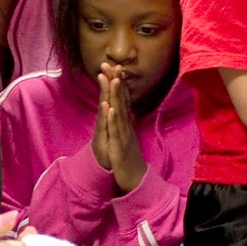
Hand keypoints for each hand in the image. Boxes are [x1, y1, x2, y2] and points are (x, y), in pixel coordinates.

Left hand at [96, 64, 146, 193]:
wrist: (135, 181)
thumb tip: (122, 109)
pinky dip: (113, 119)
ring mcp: (125, 136)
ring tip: (115, 79)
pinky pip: (117, 132)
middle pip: (122, 101)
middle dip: (116, 82)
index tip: (114, 66)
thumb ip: (124, 123)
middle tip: (112, 64)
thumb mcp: (126, 137)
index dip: (118, 83)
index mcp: (126, 124)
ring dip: (118, 96)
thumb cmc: (129, 159)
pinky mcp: (120, 148)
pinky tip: (110, 108)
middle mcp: (127, 127)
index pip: (123, 100)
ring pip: (120, 113)